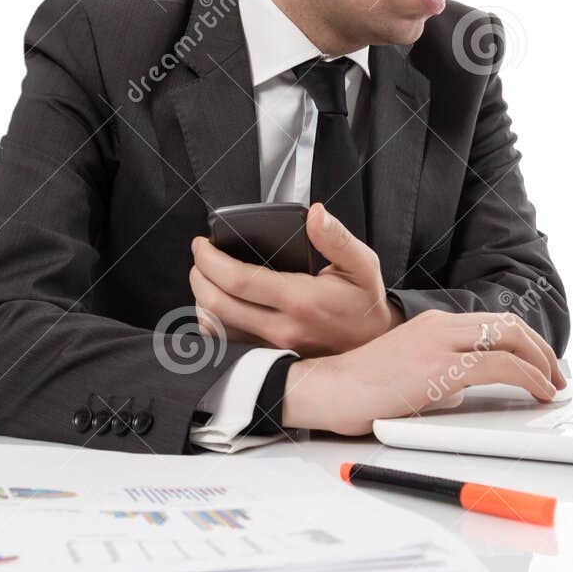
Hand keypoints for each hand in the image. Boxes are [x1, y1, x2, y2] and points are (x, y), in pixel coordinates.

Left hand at [189, 203, 402, 355]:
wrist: (374, 342)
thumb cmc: (364, 301)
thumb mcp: (361, 263)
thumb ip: (336, 237)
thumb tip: (315, 214)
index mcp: (301, 300)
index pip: (238, 280)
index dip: (211, 260)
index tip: (202, 244)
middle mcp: (283, 328)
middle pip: (218, 305)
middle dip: (199, 276)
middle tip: (200, 257)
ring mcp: (274, 347)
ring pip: (217, 328)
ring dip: (202, 300)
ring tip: (206, 277)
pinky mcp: (270, 357)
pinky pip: (228, 344)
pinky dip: (213, 323)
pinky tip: (217, 304)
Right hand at [280, 308, 566, 436]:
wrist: (329, 391)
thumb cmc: (362, 390)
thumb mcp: (412, 377)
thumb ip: (441, 378)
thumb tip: (463, 392)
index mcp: (433, 324)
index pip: (493, 324)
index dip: (525, 343)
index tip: (540, 364)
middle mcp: (440, 326)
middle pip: (509, 326)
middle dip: (540, 350)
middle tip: (556, 375)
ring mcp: (441, 343)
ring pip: (511, 339)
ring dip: (541, 363)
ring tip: (552, 386)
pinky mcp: (441, 367)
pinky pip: (502, 366)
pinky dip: (530, 377)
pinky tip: (538, 392)